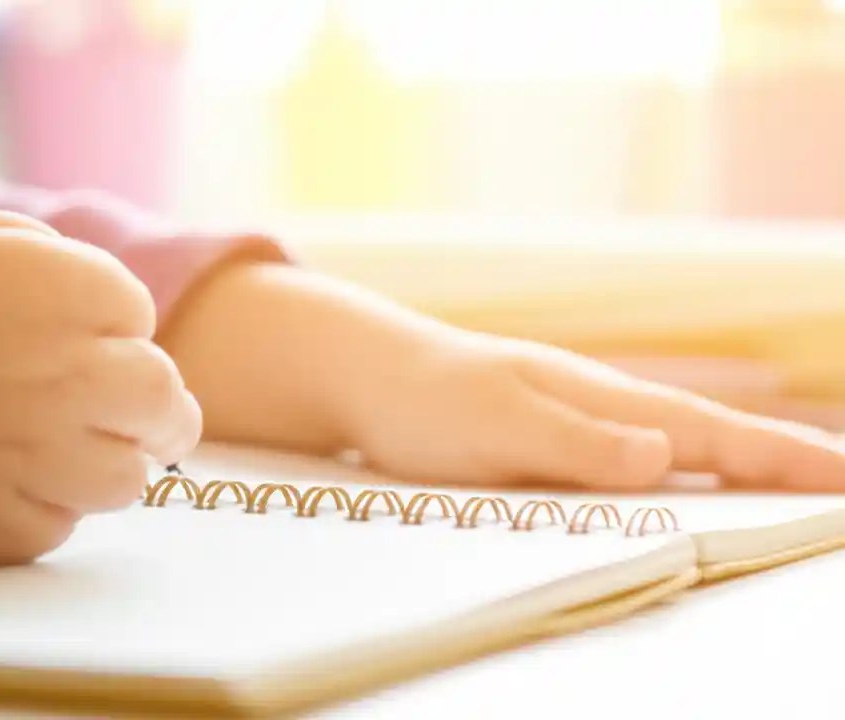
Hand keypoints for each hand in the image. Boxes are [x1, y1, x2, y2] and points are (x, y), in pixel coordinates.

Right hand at [0, 208, 199, 562]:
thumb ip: (41, 258)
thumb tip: (113, 309)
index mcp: (52, 287)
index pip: (136, 311)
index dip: (110, 323)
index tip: (81, 335)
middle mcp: (63, 372)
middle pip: (164, 398)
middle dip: (156, 402)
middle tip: (143, 410)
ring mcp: (37, 459)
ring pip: (133, 474)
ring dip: (110, 458)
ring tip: (59, 445)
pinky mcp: (2, 531)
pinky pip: (65, 523)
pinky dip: (46, 506)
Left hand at [161, 262, 844, 490]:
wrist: (367, 373)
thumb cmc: (424, 400)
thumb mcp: (495, 425)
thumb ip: (576, 441)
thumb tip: (665, 455)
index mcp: (597, 401)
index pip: (707, 435)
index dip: (779, 460)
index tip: (844, 478)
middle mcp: (599, 407)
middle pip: (707, 438)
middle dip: (780, 462)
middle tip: (842, 487)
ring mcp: (577, 418)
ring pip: (676, 445)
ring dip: (739, 467)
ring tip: (794, 489)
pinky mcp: (552, 436)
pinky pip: (636, 456)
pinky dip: (681, 469)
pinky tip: (689, 484)